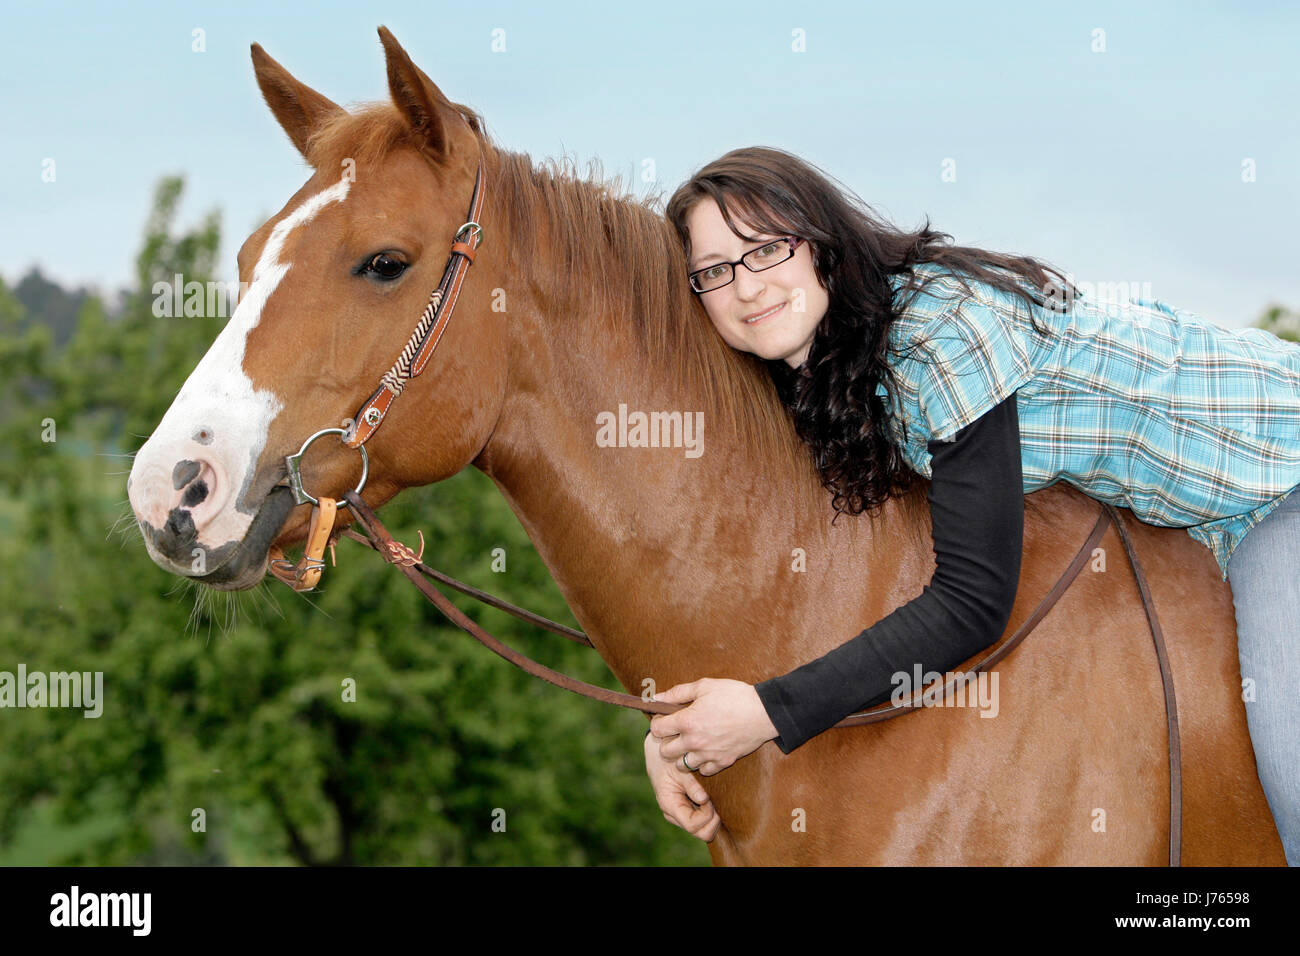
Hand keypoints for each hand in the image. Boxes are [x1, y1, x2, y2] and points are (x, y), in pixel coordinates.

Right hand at [644, 731, 720, 841]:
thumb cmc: (669, 758)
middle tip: (716, 801)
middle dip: (713, 821)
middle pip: (700, 833)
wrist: (659, 751)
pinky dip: (710, 813)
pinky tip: (711, 798)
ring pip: (703, 829)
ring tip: (713, 797)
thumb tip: (704, 799)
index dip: (707, 816)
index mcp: (669, 805)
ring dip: (712, 817)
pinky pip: (702, 820)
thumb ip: (692, 785)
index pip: (693, 826)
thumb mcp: (680, 768)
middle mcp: (673, 814)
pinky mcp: (685, 809)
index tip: (710, 799)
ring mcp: (679, 813)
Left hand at [648, 678, 777, 775]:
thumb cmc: (734, 695)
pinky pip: (703, 771)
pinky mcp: (722, 762)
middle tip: (677, 733)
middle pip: (665, 752)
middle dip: (667, 742)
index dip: (658, 723)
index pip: (657, 730)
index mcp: (687, 721)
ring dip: (683, 755)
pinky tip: (707, 751)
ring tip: (692, 743)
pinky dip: (702, 763)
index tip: (665, 720)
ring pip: (682, 765)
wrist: (764, 712)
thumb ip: (677, 692)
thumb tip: (656, 697)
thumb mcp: (704, 686)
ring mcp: (708, 754)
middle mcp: (694, 741)